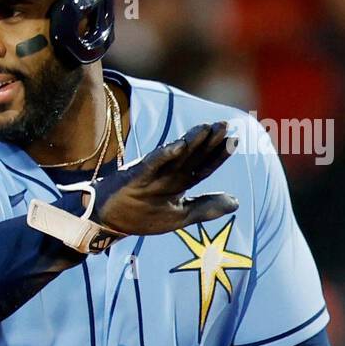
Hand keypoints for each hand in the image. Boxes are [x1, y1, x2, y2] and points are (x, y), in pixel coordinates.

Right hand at [83, 122, 239, 235]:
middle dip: (209, 142)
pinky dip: (165, 155)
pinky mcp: (137, 177)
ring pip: (176, 156)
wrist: (108, 220)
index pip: (204, 166)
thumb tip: (236, 202)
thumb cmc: (142, 217)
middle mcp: (169, 174)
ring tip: (207, 128)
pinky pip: (153, 164)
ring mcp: (153, 174)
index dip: (219, 154)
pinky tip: (179, 145)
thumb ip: (206, 208)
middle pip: (193, 156)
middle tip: (225, 125)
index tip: (234, 140)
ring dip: (191, 142)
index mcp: (180, 182)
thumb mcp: (180, 216)